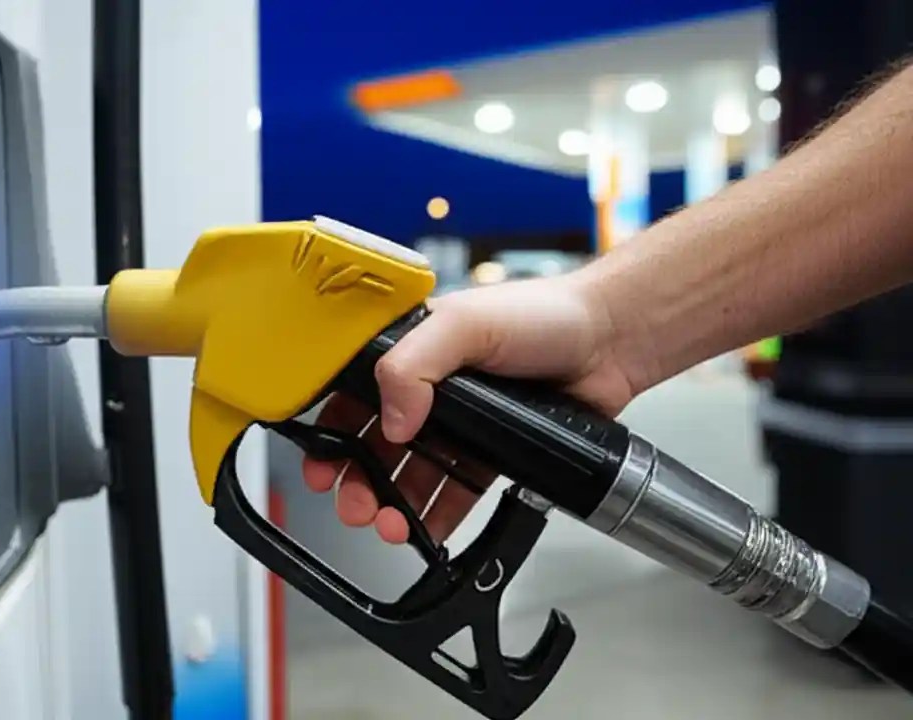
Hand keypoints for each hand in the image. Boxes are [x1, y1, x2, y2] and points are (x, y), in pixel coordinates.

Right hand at [301, 273, 640, 545]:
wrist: (612, 342)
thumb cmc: (544, 314)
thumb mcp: (465, 322)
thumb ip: (414, 364)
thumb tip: (392, 418)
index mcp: (410, 349)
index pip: (351, 393)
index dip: (330, 432)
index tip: (320, 467)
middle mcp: (429, 388)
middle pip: (375, 444)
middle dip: (359, 482)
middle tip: (355, 507)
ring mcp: (461, 423)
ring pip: (412, 474)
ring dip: (394, 505)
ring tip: (391, 526)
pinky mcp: (491, 452)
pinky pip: (456, 491)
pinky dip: (437, 516)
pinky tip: (426, 532)